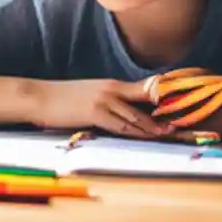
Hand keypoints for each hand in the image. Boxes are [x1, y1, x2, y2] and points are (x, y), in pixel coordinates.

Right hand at [29, 78, 173, 138]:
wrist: (38, 97)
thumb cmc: (60, 100)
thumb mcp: (89, 96)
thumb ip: (108, 103)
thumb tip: (122, 115)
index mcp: (112, 85)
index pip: (144, 89)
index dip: (164, 96)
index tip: (181, 103)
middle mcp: (112, 89)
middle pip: (147, 99)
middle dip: (165, 111)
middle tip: (184, 121)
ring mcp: (104, 100)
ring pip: (137, 115)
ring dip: (155, 126)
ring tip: (172, 132)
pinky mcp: (95, 112)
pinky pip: (122, 125)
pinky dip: (138, 132)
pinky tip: (149, 136)